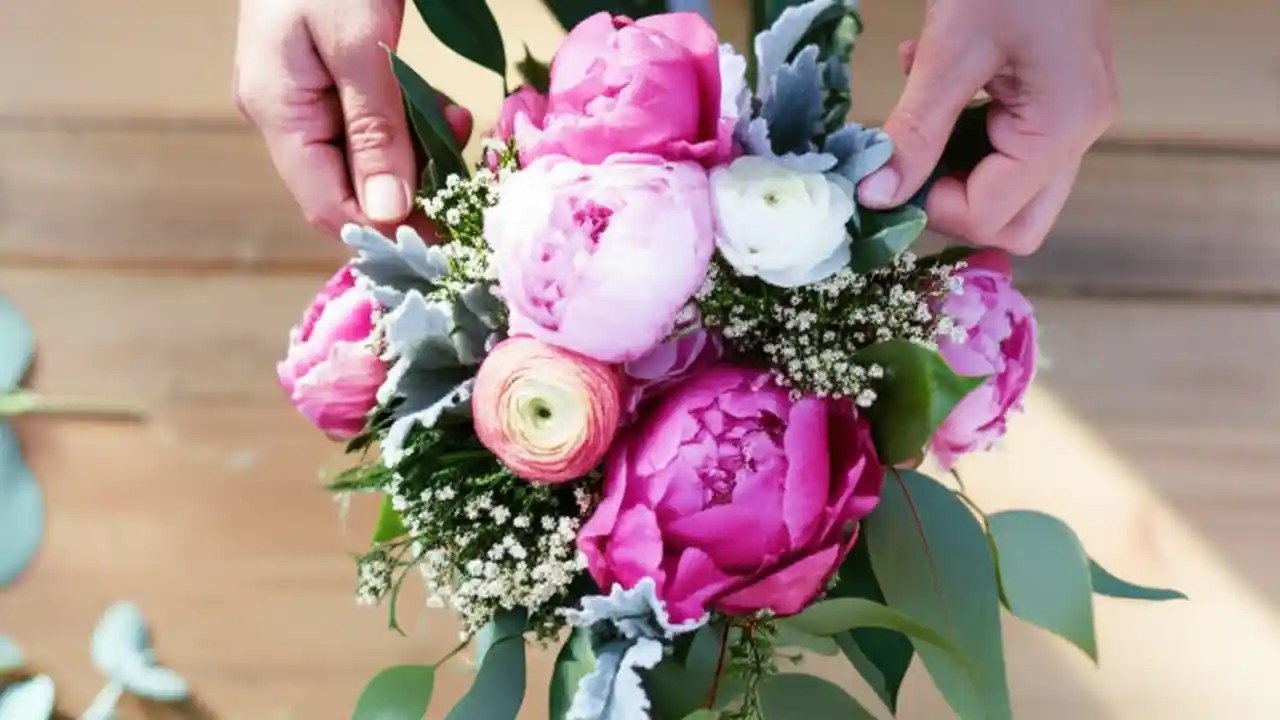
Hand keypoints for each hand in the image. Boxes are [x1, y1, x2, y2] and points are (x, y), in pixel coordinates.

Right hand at [233, 0, 472, 234]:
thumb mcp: (360, 42)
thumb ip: (374, 129)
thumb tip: (387, 212)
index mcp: (278, 108)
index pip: (326, 205)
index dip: (385, 230)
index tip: (448, 234)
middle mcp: (283, 112)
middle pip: (347, 187)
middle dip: (411, 190)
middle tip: (467, 178)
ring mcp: (304, 95)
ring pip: (366, 159)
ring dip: (419, 156)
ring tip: (460, 128)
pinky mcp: (330, 78)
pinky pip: (372, 124)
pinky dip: (412, 125)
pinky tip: (444, 109)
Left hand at [858, 0, 1116, 253]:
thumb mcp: (949, 52)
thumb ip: (914, 131)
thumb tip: (876, 196)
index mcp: (1063, 128)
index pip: (991, 217)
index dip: (932, 207)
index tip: (889, 172)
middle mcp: (1080, 133)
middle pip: (1016, 224)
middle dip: (952, 206)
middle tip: (906, 165)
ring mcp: (1074, 117)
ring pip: (1013, 191)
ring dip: (955, 169)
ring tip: (921, 114)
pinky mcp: (1057, 98)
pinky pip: (1009, 147)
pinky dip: (964, 133)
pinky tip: (938, 84)